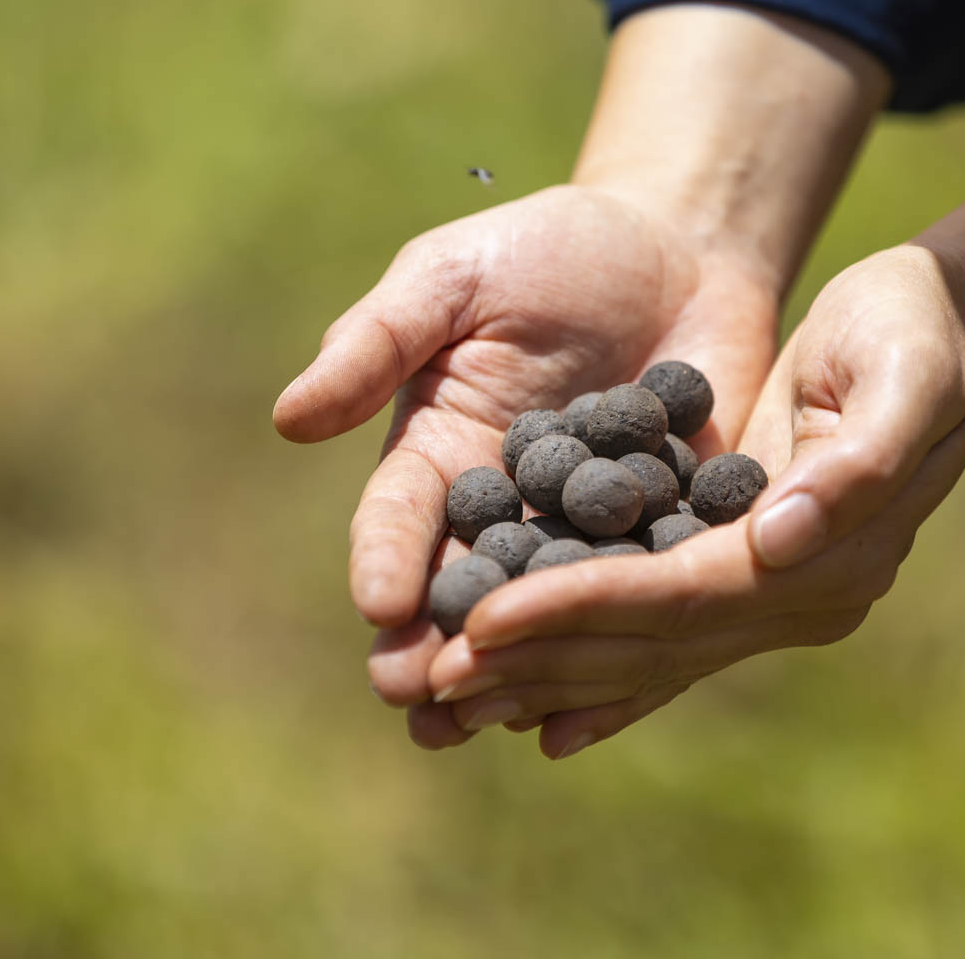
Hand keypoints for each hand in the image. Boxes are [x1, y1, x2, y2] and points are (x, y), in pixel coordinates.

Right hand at [272, 3, 892, 749]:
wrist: (676, 247)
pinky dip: (633, 633)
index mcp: (443, 453)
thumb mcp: (451, 279)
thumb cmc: (546, 250)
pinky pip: (649, 588)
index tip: (376, 606)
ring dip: (528, 664)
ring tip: (506, 717)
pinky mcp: (674, 533)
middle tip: (421, 699)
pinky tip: (623, 677)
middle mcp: (509, 507)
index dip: (386, 560)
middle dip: (442, 644)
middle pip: (467, 588)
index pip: (402, 518)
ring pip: (551, 610)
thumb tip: (288, 421)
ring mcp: (589, 530)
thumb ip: (378, 343)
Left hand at [426, 245, 964, 756]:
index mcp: (831, 555)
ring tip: (445, 695)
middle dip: (537, 658)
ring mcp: (766, 595)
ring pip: (639, 651)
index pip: (684, 596)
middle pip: (648, 642)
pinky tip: (525, 702)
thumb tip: (772, 543)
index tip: (483, 621)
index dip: (580, 608)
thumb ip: (855, 464)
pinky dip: (589, 666)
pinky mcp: (736, 570)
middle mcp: (796, 598)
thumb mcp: (904, 373)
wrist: (930, 331)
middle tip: (430, 682)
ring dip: (542, 672)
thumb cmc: (916, 331)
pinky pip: (655, 632)